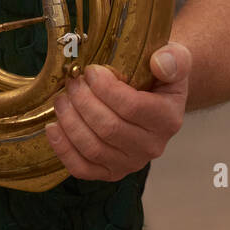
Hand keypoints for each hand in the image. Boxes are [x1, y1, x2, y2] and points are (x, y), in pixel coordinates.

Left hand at [45, 42, 191, 179]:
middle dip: (82, 101)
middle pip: (108, 128)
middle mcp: (152, 146)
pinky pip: (83, 168)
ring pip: (93, 148)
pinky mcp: (111, 172)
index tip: (90, 70)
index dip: (105, 88)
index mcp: (167, 119)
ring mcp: (131, 163)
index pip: (132, 107)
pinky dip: (63, 149)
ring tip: (62, 99)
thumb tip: (160, 64)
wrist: (155, 96)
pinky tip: (54, 127)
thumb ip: (173, 59)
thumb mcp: (175, 58)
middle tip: (72, 82)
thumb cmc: (159, 74)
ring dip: (70, 121)